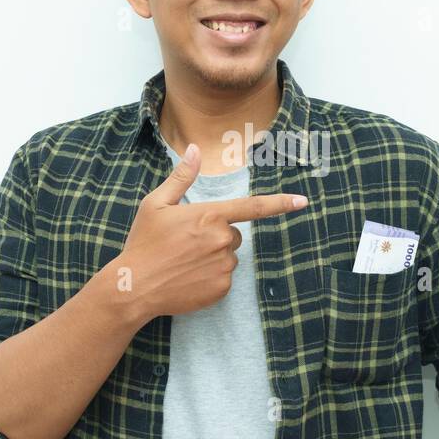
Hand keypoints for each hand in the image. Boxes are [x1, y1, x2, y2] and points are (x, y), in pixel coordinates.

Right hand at [116, 142, 307, 319]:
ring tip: (183, 262)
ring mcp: (224, 266)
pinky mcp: (221, 288)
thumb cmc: (144, 243)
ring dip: (213, 257)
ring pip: (228, 256)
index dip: (281, 203)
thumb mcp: (156, 204)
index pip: (254, 207)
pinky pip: (224, 278)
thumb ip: (181, 177)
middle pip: (233, 234)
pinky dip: (210, 278)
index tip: (303, 201)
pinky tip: (188, 278)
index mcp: (210, 215)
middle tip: (186, 244)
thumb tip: (194, 149)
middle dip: (216, 236)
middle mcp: (222, 240)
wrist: (134, 287)